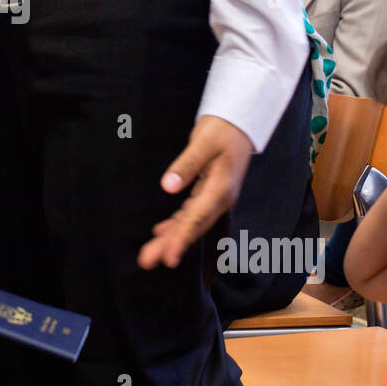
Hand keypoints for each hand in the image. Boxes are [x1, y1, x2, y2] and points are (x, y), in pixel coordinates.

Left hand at [137, 116, 254, 269]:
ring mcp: (216, 197)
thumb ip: (186, 165)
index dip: (181, 239)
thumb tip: (167, 186)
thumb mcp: (203, 143)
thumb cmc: (222, 130)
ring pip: (191, 223)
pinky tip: (161, 232)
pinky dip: (177, 225)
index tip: (167, 257)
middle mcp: (220, 198)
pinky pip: (191, 214)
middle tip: (147, 261)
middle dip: (170, 245)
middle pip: (193, 227)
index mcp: (220, 188)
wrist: (239, 124)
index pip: (197, 218)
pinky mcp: (210, 193)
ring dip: (170, 238)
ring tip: (149, 254)